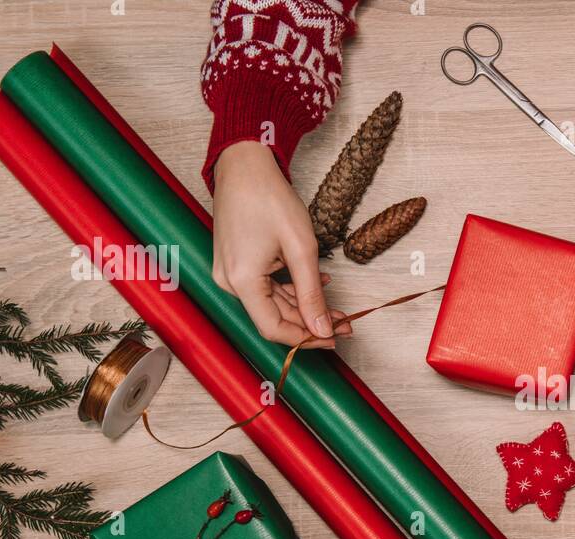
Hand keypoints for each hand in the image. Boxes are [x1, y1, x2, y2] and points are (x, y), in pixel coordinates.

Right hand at [211, 141, 350, 348]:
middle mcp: (229, 282)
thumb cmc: (270, 198)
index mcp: (242, 281)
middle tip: (345, 323)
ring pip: (272, 304)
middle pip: (274, 317)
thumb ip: (311, 293)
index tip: (333, 337)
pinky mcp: (235, 264)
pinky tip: (316, 284)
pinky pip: (265, 287)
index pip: (273, 328)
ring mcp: (230, 273)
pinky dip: (290, 290)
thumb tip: (322, 328)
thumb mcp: (301, 248)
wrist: (244, 165)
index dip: (305, 338)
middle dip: (310, 322)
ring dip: (304, 307)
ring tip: (337, 308)